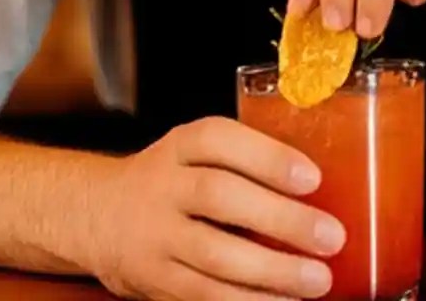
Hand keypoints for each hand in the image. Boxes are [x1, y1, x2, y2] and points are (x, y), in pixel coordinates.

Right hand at [85, 117, 345, 300]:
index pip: (218, 140)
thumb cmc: (170, 183)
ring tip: (317, 279)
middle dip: (280, 217)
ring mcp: (155, 235)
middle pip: (218, 196)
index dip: (266, 157)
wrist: (95, 216)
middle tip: (331, 236)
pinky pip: (204, 295)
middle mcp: (163, 186)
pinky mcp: (155, 279)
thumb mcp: (195, 155)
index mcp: (180, 147)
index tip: (312, 176)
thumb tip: (329, 187)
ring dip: (272, 270)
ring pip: (213, 253)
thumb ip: (246, 163)